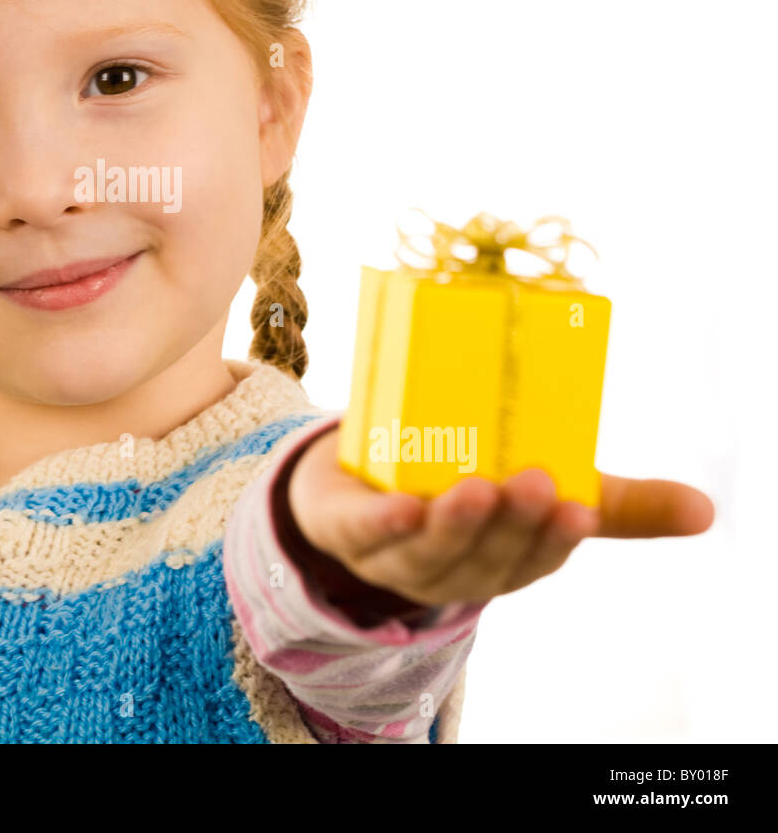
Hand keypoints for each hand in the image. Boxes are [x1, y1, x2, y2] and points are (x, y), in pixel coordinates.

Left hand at [286, 428, 714, 606]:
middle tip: (538, 481)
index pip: (532, 561)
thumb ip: (611, 502)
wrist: (352, 483)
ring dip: (454, 525)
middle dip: (512, 525)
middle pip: (484, 558)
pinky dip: (383, 524)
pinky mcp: (346, 528)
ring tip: (476, 489)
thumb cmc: (461, 487)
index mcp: (498, 562)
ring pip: (428, 551)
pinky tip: (403, 507)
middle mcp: (449, 569)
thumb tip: (705, 510)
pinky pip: (362, 534)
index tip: (580, 509)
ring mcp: (394, 555)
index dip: (555, 540)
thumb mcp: (536, 492)